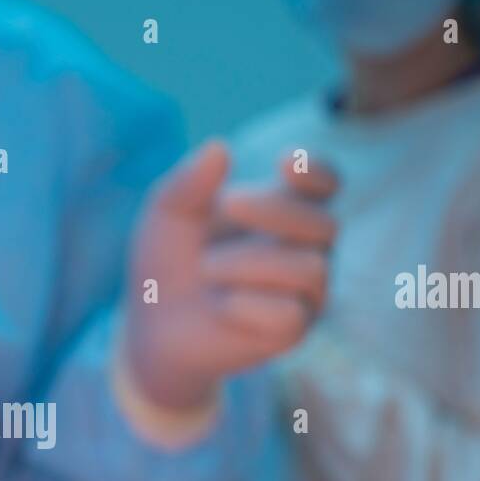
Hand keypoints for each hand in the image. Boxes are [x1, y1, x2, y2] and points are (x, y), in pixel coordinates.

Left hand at [122, 140, 337, 410]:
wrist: (152, 326)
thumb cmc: (167, 261)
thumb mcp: (167, 215)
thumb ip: (188, 182)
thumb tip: (218, 148)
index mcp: (286, 210)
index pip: (327, 184)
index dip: (317, 171)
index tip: (284, 162)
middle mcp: (307, 249)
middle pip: (324, 223)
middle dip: (275, 209)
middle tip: (226, 202)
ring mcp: (305, 293)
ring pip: (310, 269)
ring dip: (251, 261)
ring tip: (206, 267)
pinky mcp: (292, 331)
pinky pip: (291, 314)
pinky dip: (252, 305)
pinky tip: (222, 304)